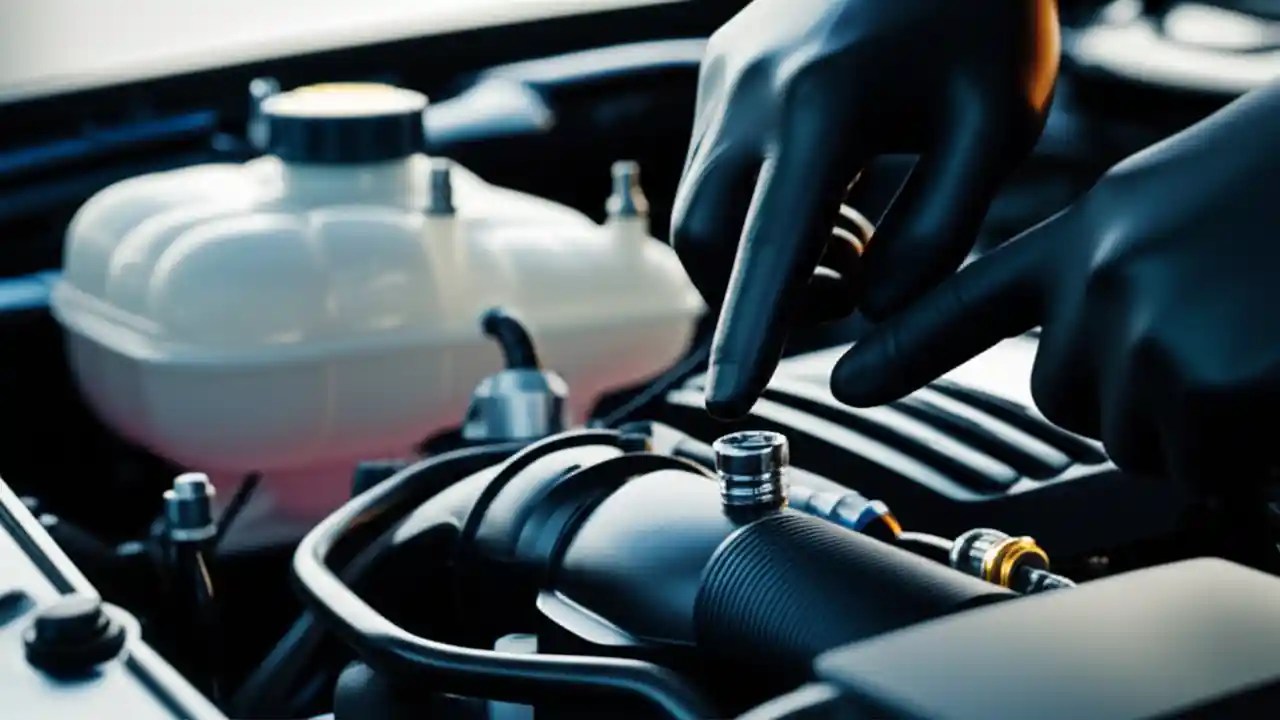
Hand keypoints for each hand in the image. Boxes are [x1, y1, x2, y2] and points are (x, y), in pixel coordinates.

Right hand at [671, 0, 1059, 417]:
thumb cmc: (980, 12)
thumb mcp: (992, 126)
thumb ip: (935, 234)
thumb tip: (874, 310)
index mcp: (823, 109)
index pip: (769, 252)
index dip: (748, 336)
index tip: (731, 402)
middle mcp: (752, 95)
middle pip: (706, 242)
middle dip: (753, 295)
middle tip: (845, 288)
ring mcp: (726, 76)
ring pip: (700, 208)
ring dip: (757, 253)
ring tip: (851, 236)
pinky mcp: (722, 66)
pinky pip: (714, 164)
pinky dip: (757, 208)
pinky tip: (827, 190)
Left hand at [834, 83, 1279, 484]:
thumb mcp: (1174, 204)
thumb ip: (1113, 270)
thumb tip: (1089, 353)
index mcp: (1089, 231)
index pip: (967, 301)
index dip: (901, 349)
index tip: (848, 384)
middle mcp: (1098, 284)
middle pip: (1067, 399)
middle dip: (1127, 393)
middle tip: (1209, 336)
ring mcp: (1148, 338)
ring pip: (1137, 439)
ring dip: (1191, 420)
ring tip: (1253, 344)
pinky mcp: (1208, 393)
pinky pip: (1204, 467)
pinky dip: (1242, 447)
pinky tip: (1273, 378)